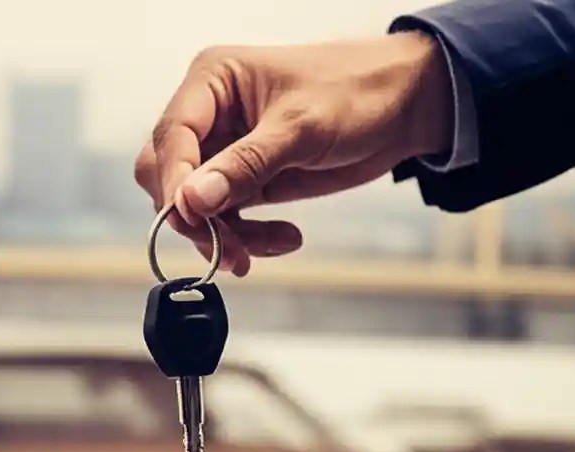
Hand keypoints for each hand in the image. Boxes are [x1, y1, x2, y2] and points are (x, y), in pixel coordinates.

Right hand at [134, 33, 452, 275]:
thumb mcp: (301, 128)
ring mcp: (225, 149)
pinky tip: (283, 239)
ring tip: (266, 249)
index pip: (171, 136)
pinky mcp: (244, 178)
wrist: (404, 108)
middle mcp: (209, 114)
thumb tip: (191, 200)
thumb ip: (245, 165)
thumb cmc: (357, 93)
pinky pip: (225, 218)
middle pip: (169, 175)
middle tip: (228, 248)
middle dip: (195, 216)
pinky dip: (246, 237)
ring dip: (224, 235)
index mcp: (212, 80)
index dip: (175, 181)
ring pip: (194, 206)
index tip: (191, 216)